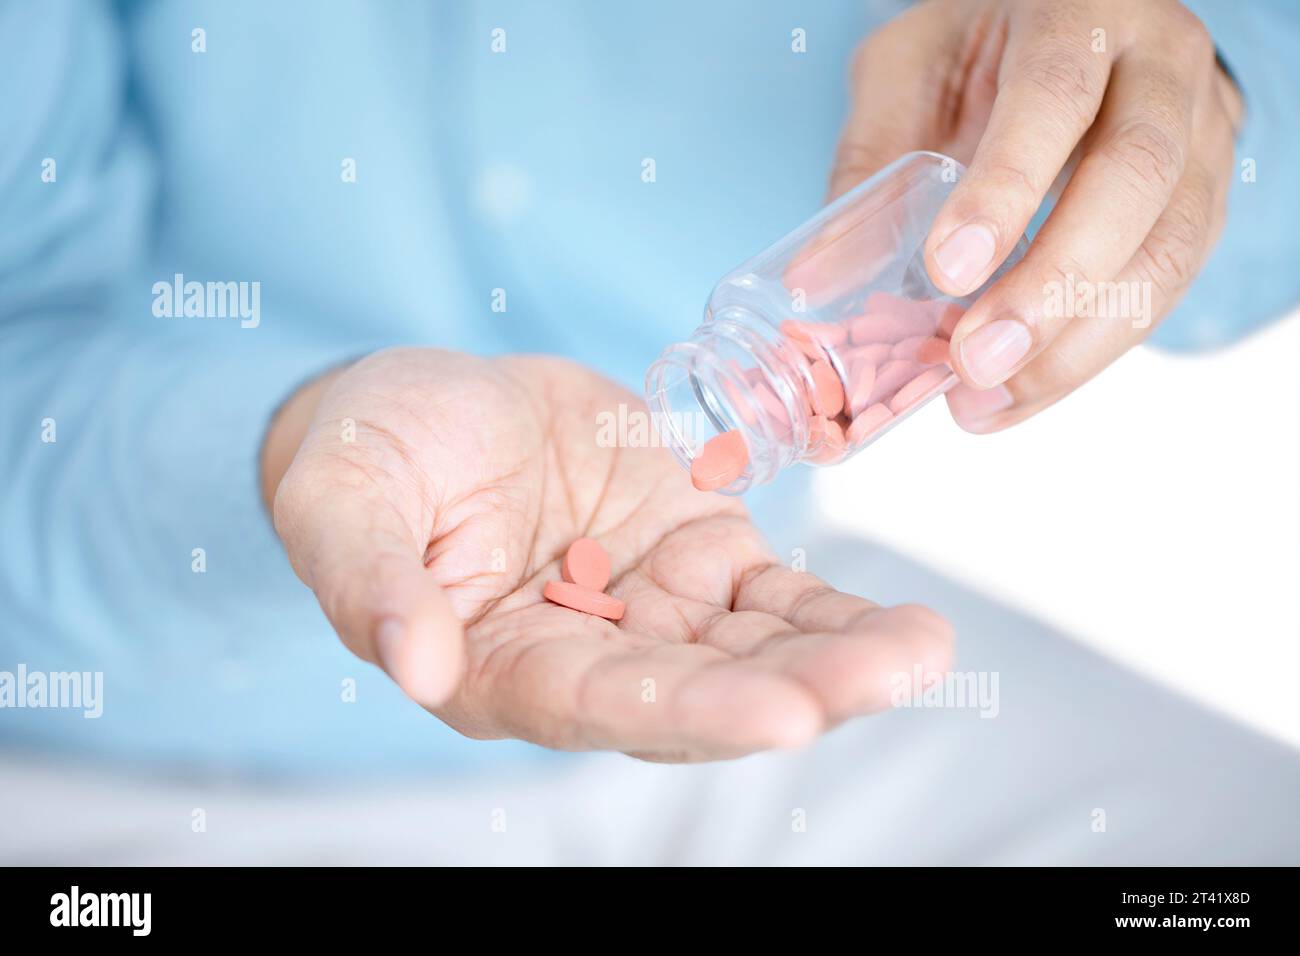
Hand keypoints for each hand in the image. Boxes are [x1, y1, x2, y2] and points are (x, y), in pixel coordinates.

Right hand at [262, 349, 951, 761]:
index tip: (780, 718)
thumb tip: (415, 665)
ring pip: (755, 651)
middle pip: (702, 693)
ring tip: (924, 647)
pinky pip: (777, 596)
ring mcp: (651, 608)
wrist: (428, 407)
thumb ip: (370, 581)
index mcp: (499, 667)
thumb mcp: (339, 500)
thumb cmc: (367, 454)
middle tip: (892, 674)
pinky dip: (836, 611)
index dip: (688, 715)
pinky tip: (904, 624)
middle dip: (798, 690)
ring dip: (840, 656)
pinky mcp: (695, 554)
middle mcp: (589, 657)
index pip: (598, 705)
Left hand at [830, 0, 1242, 430]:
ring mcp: (1201, 131)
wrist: (1071, 29)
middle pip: (1135, 178)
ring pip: (1170, 248)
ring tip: (989, 399)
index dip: (1007, 188)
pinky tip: (1021, 392)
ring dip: (1078, 343)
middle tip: (975, 360)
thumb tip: (815, 280)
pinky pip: (1167, 288)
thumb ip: (869, 159)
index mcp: (1080, 10)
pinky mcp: (1205, 197)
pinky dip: (1089, 354)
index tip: (949, 272)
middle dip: (1052, 286)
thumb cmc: (980, 47)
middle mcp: (1162, 63)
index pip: (1056, 96)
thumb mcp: (907, 70)